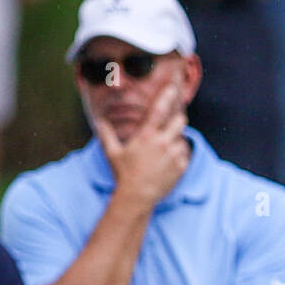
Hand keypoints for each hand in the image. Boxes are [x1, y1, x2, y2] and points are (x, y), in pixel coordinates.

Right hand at [93, 84, 190, 208]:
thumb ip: (106, 134)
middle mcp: (162, 142)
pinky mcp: (181, 167)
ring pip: (183, 138)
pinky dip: (180, 155)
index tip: (172, 87)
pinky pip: (185, 155)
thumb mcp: (112, 152)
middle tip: (173, 122)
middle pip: (180, 121)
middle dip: (178, 119)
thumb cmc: (123, 173)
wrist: (138, 196)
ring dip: (177, 139)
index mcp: (146, 135)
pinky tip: (169, 161)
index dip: (167, 96)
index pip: (159, 110)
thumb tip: (99, 121)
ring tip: (165, 149)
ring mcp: (173, 155)